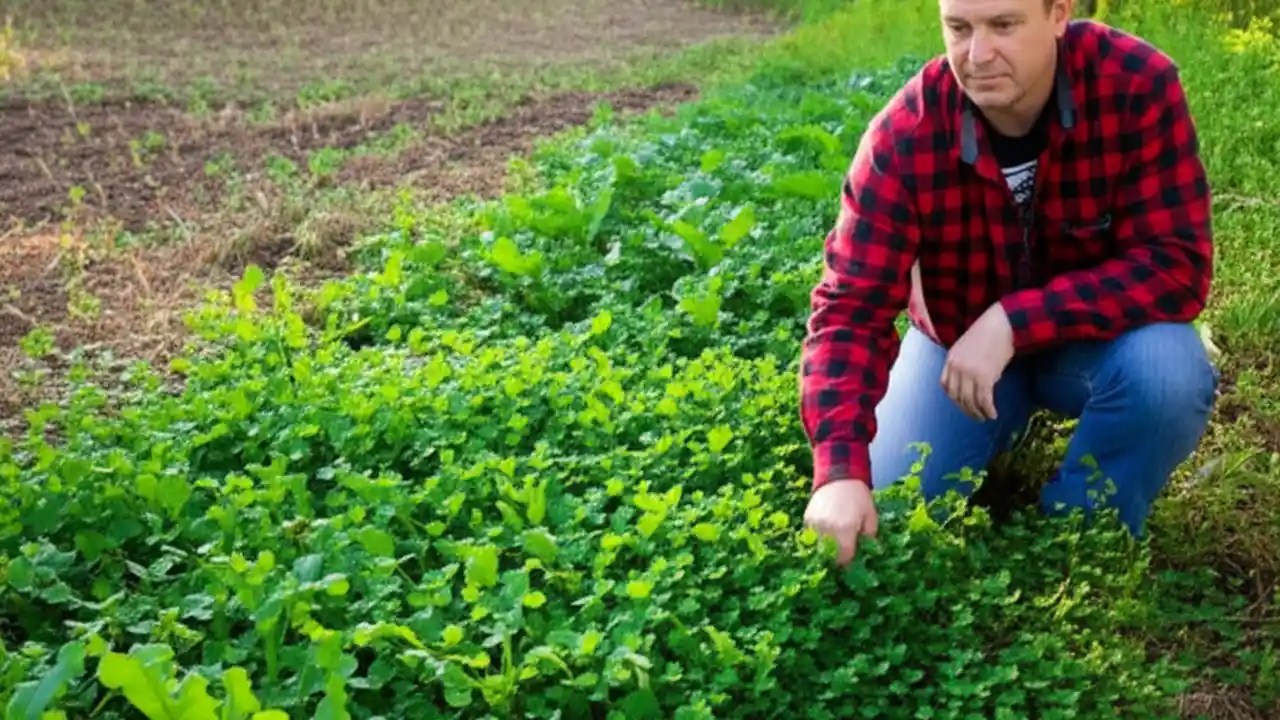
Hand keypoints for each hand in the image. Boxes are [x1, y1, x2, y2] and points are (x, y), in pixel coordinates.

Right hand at [804, 479, 877, 566]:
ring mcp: (815, 524)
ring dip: (828, 547)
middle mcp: (827, 530)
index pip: (844, 558)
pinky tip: (828, 529)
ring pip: (820, 547)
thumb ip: (869, 538)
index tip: (853, 559)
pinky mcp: (807, 519)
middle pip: (830, 555)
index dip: (849, 561)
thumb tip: (865, 552)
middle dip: (838, 556)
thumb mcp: (871, 517)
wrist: (839, 475)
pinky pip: (813, 536)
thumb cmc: (859, 497)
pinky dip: (820, 536)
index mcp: (845, 530)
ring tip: (836, 540)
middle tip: (844, 552)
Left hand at [941, 302, 1014, 420]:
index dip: (953, 398)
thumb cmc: (989, 332)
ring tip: (984, 417)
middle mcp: (956, 367)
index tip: (962, 404)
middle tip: (975, 416)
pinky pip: (984, 400)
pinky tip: (993, 414)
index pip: (945, 385)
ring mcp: (969, 373)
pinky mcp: (984, 377)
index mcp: (951, 359)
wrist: (1002, 324)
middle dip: (966, 409)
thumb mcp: (967, 346)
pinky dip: (988, 410)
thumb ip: (963, 362)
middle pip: (957, 396)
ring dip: (977, 413)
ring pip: (969, 401)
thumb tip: (969, 380)